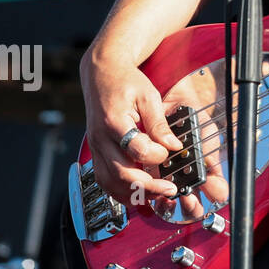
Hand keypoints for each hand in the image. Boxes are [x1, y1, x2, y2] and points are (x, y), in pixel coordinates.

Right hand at [81, 49, 182, 205]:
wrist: (101, 74)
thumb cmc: (126, 82)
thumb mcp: (149, 96)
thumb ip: (160, 123)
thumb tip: (173, 146)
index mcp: (114, 122)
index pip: (136, 150)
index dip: (157, 155)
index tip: (172, 151)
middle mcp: (100, 139)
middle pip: (121, 174)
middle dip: (148, 186)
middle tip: (170, 189)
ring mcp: (95, 148)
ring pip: (109, 183)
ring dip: (133, 194)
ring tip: (157, 194)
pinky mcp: (96, 153)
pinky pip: (104, 179)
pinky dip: (120, 191)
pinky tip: (139, 192)